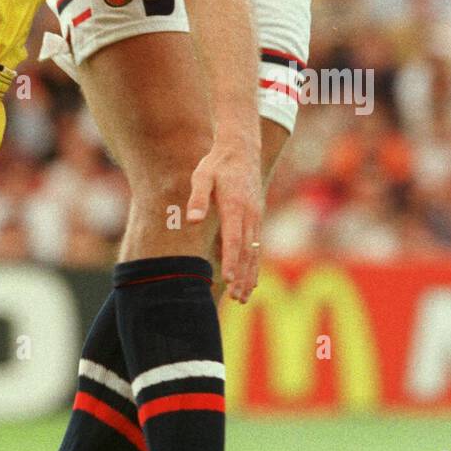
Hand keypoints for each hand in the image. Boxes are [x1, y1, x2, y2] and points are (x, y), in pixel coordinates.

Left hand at [186, 139, 261, 301]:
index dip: (231, 261)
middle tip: (236, 299)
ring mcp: (256, 217)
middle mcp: (249, 215)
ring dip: (249, 275)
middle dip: (242, 277)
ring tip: (243, 298)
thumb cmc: (217, 164)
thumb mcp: (202, 175)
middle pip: (247, 251)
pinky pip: (257, 246)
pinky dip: (254, 264)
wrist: (241, 151)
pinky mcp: (257, 218)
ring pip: (254, 252)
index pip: (234, 239)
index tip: (228, 280)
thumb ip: (198, 198)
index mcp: (235, 206)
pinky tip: (251, 280)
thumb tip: (193, 219)